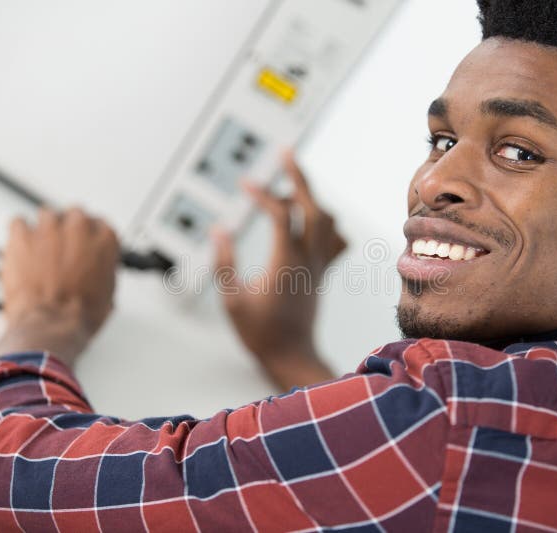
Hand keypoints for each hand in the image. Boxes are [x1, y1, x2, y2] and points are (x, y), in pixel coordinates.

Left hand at [0, 208, 119, 365]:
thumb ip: (104, 272)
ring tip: (41, 250)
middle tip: (64, 249)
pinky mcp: (22, 236)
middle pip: (75, 214)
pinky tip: (21, 247)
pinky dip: (19, 234)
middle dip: (69, 230)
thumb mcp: (109, 294)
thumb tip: (97, 275)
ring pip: (47, 215)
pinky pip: (18, 223)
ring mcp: (49, 230)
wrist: (52, 324)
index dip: (91, 238)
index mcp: (104, 240)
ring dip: (45, 230)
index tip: (85, 247)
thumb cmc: (79, 314)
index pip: (101, 225)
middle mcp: (79, 228)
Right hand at [214, 151, 345, 389]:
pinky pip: (336, 241)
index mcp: (286, 263)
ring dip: (310, 198)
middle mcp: (308, 259)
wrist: (291, 355)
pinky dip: (327, 224)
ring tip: (287, 191)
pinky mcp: (323, 273)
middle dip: (299, 176)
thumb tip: (220, 231)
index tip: (246, 185)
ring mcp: (319, 265)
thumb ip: (224, 263)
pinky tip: (310, 222)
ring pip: (328, 220)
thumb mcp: (231, 299)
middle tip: (285, 154)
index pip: (281, 214)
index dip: (263, 194)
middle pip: (312, 206)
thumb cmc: (261, 333)